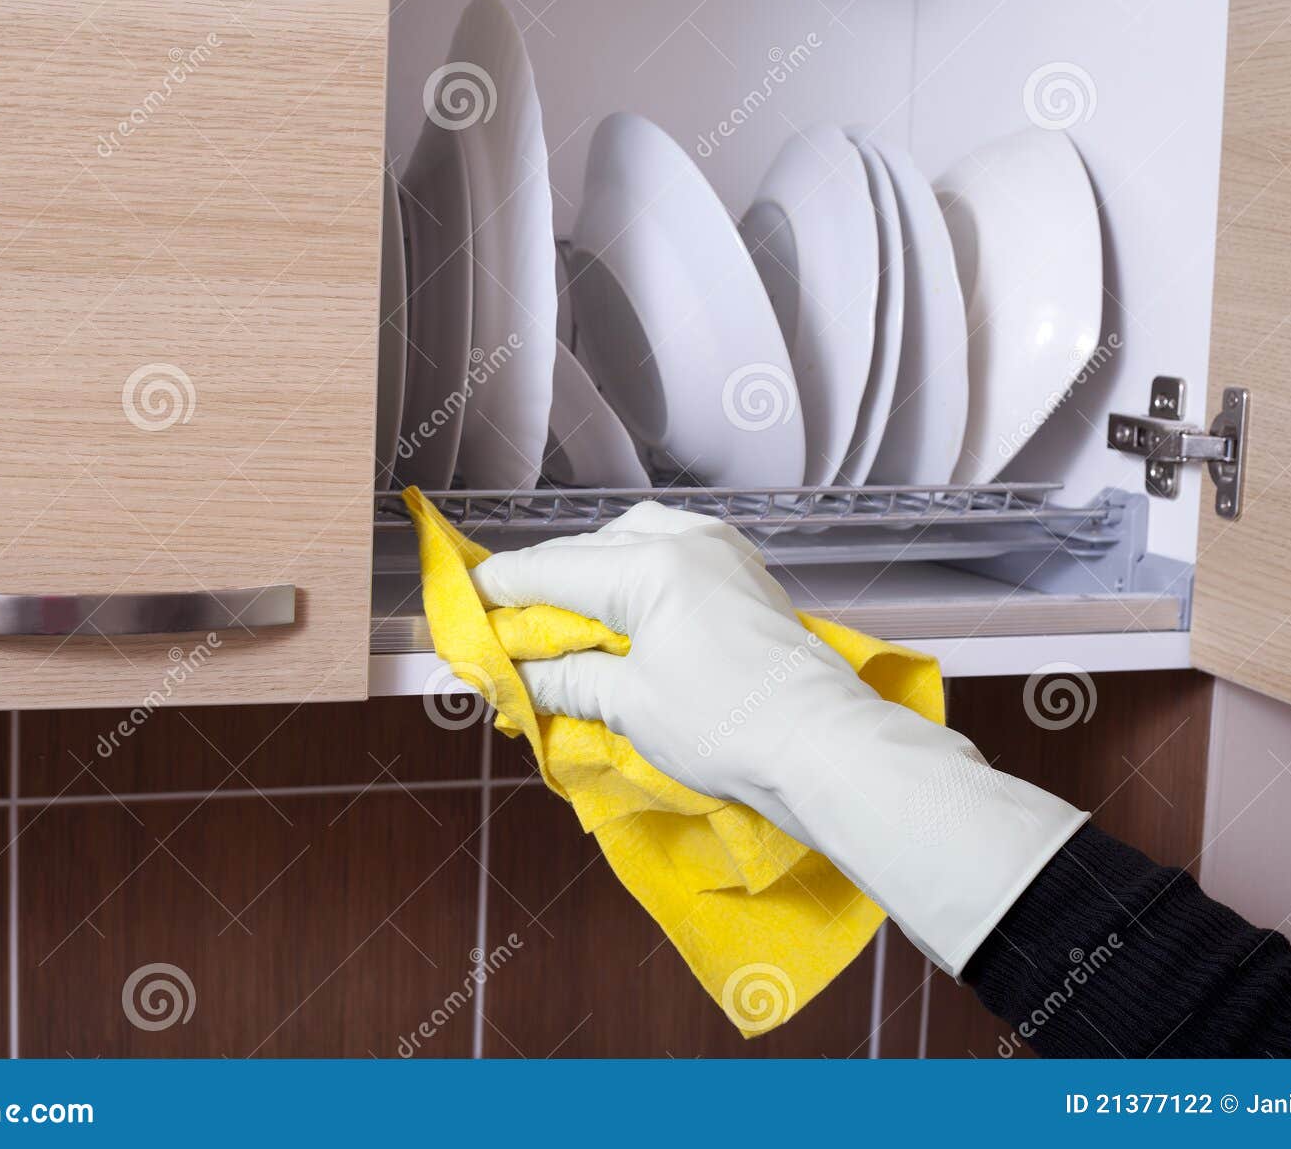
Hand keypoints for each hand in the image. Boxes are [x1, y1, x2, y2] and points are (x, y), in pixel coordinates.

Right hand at [472, 503, 1087, 974]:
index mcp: (650, 564)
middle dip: (547, 582)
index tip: (462, 601)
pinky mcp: (747, 579)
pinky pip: (674, 556)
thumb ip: (569, 677)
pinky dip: (637, 577)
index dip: (501, 586)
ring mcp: (724, 554)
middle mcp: (687, 542)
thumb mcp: (631, 705)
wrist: (827, 748)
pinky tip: (626, 613)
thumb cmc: (729, 725)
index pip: (553, 568)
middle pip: (592, 548)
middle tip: (510, 623)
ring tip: (566, 620)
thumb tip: (522, 674)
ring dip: (594, 573)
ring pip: (636, 542)